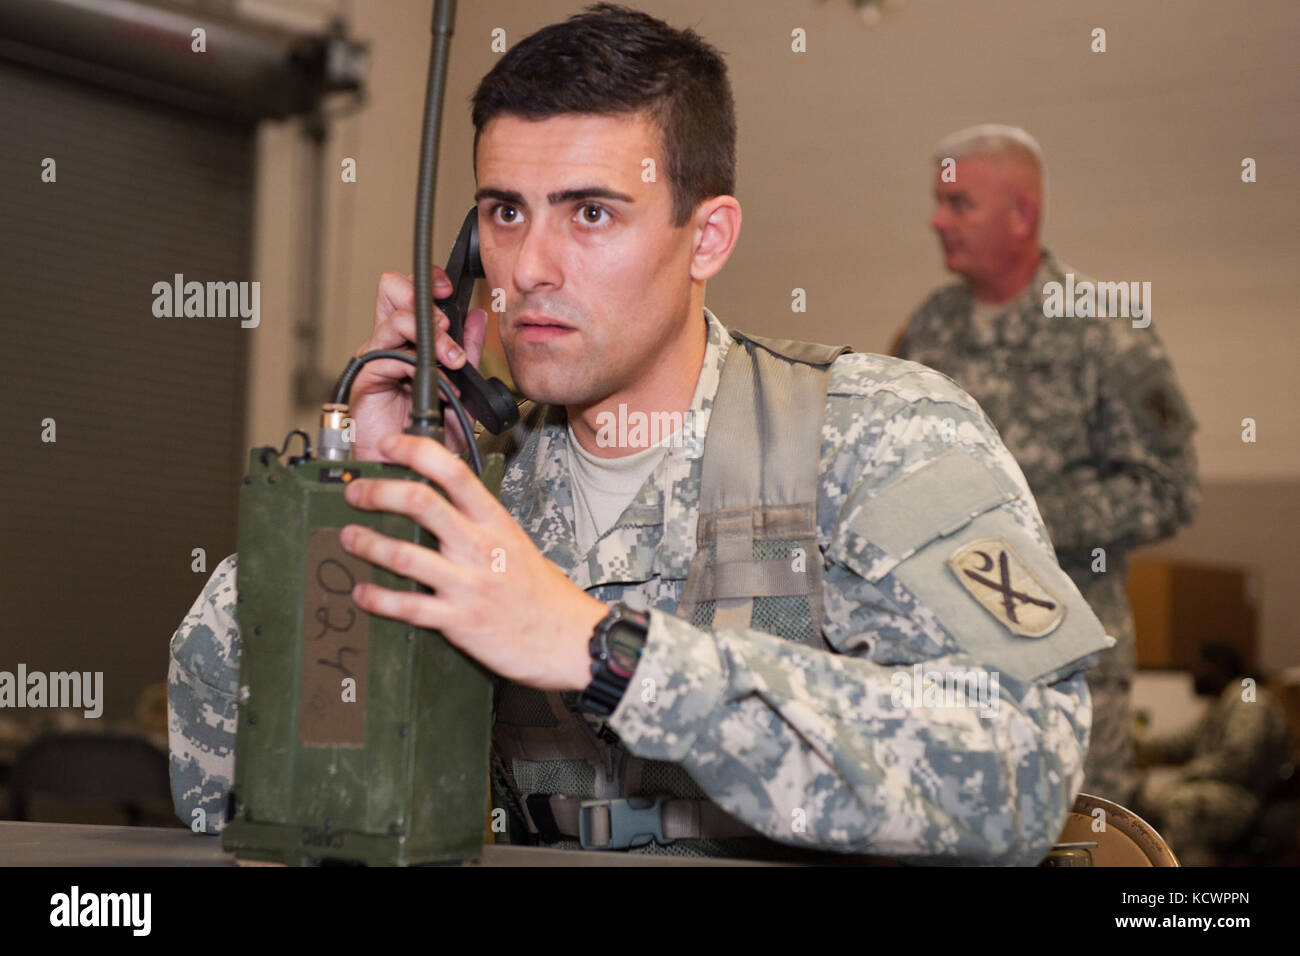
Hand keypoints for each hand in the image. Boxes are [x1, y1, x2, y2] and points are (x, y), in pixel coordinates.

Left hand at [340, 433, 608, 690]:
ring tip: (348, 538)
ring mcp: (469, 583)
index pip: (453, 471)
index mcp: (495, 522)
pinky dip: (378, 599)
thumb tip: (441, 506)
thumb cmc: (544, 595)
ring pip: (406, 555)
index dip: (415, 451)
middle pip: (421, 502)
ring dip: (368, 544)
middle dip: (378, 493)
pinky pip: (408, 607)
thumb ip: (480, 525)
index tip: (389, 445)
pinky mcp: (460, 620)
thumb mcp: (517, 543)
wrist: (569, 639)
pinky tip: (363, 594)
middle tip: (355, 492)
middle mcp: (480, 546)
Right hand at [350, 270, 488, 461]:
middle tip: (446, 323)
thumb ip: (469, 351)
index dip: (431, 283)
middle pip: (392, 290)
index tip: (451, 290)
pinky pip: (386, 355)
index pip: (413, 293)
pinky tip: (435, 382)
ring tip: (451, 359)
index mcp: (412, 339)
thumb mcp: (462, 389)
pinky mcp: (366, 378)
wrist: (409, 469)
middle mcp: (391, 342)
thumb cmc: (429, 433)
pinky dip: (414, 365)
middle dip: (422, 297)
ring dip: (428, 333)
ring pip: (393, 319)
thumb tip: (477, 317)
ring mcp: (377, 358)